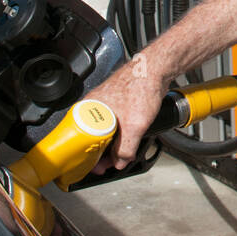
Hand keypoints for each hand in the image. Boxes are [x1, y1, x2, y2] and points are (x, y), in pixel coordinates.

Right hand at [87, 55, 165, 172]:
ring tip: (121, 153)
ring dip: (113, 143)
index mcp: (88, 110)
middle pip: (93, 136)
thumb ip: (125, 149)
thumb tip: (120, 162)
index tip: (97, 166)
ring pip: (105, 130)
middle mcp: (94, 106)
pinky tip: (128, 138)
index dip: (89, 157)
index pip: (81, 141)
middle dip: (103, 152)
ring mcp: (105, 104)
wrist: (156, 69)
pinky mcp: (117, 102)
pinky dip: (120, 133)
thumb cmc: (140, 86)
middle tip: (111, 163)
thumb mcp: (133, 127)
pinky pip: (114, 123)